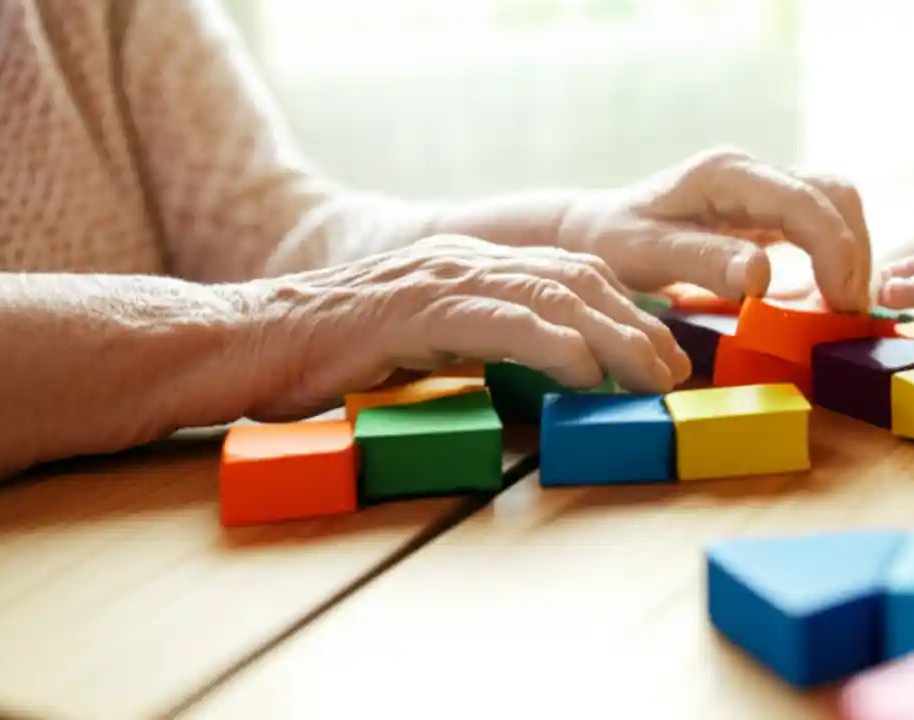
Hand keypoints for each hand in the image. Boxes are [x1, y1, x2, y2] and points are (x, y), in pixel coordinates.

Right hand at [236, 235, 689, 419]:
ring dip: (611, 338)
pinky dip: (548, 344)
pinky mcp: (411, 310)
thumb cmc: (324, 353)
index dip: (623, 309)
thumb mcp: (417, 343)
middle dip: (634, 326)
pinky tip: (582, 371)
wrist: (241, 340)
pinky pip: (496, 321)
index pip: (567, 273)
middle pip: (575, 281)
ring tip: (648, 378)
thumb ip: (472, 343)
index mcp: (467, 266)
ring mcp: (437, 279)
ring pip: (549, 296)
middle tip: (673, 374)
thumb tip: (532, 374)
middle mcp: (461, 261)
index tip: (660, 352)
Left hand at [556, 148, 871, 310]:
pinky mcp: (764, 208)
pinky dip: (833, 254)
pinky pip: (816, 222)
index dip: (835, 249)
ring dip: (849, 252)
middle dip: (852, 250)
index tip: (843, 302)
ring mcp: (760, 186)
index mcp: (726, 174)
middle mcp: (751, 171)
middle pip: (833, 193)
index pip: (805, 200)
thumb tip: (761, 278)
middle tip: (852, 310)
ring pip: (833, 204)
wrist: (594, 229)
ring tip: (846, 306)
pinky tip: (829, 294)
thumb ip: (704, 262)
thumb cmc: (615, 242)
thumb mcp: (649, 256)